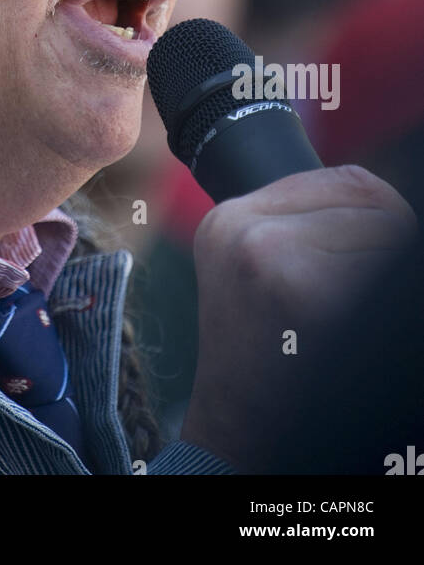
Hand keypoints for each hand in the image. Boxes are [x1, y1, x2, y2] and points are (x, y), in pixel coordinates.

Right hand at [180, 164, 417, 472]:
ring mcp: (272, 256)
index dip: (374, 217)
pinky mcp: (306, 290)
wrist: (240, 435)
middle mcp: (244, 230)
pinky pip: (384, 264)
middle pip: (369, 200)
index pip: (343, 180)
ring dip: (387, 268)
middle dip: (387, 241)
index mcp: (228, 220)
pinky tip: (350, 323)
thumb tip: (382, 202)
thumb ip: (300, 222)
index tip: (367, 259)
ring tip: (352, 308)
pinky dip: (383, 293)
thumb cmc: (263, 357)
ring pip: (386, 230)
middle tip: (359, 291)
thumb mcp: (255, 269)